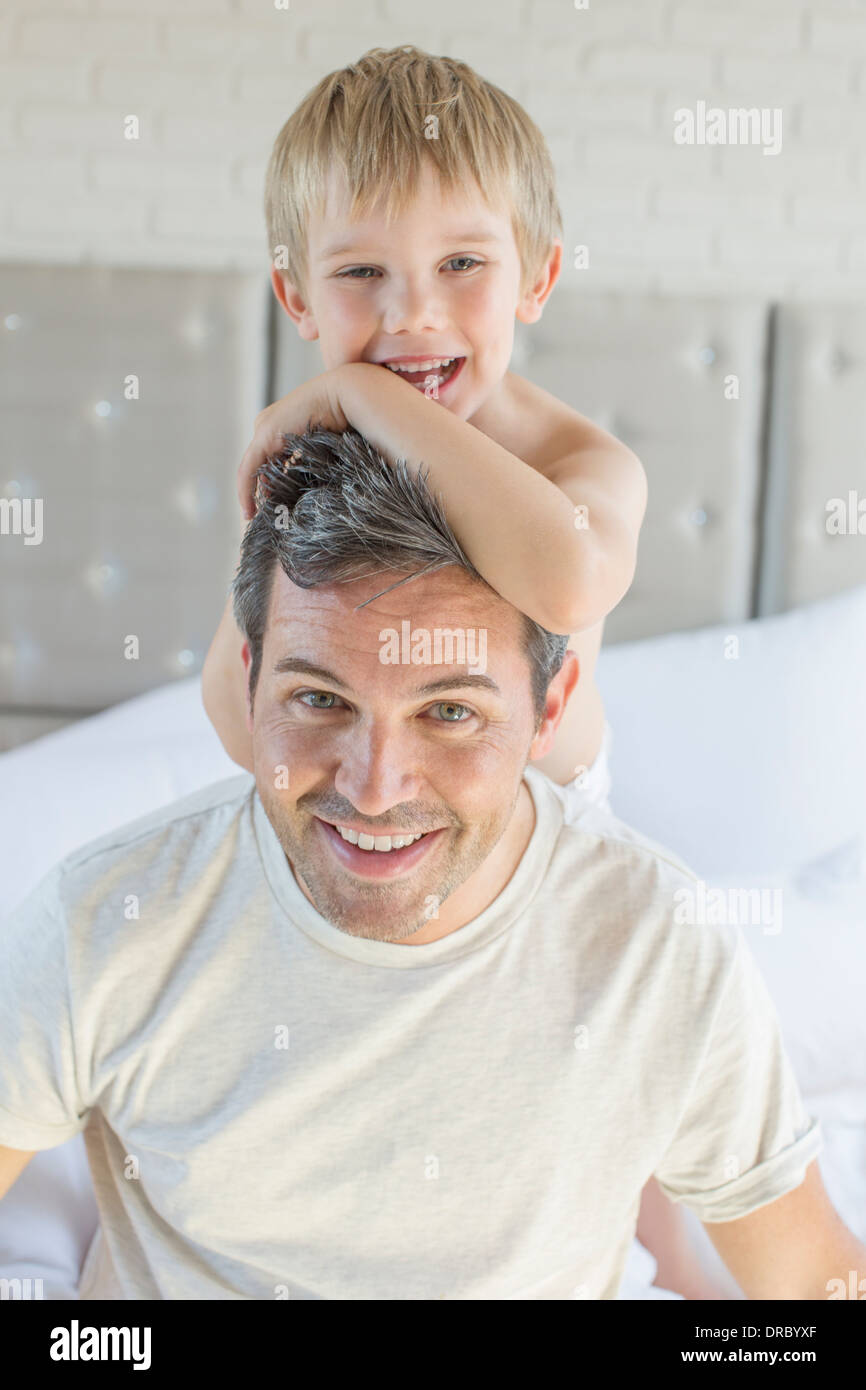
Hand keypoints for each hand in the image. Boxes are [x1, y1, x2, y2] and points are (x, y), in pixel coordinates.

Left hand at [237, 367, 351, 518]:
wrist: (346, 397)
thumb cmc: (346, 420)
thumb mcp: (324, 448)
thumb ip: (310, 464)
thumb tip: (307, 492)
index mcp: (282, 427)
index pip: (269, 462)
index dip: (269, 487)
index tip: (272, 508)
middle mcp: (268, 426)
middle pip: (261, 467)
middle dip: (263, 494)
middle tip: (267, 519)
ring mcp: (264, 429)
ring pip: (253, 470)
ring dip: (256, 496)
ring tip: (260, 520)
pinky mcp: (263, 436)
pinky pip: (248, 470)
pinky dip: (246, 492)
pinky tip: (249, 512)